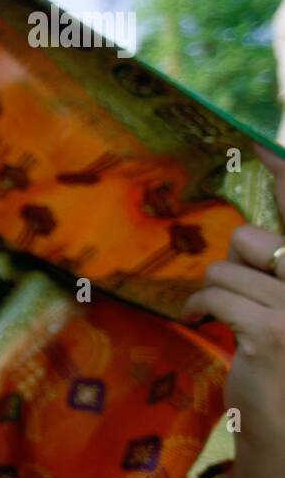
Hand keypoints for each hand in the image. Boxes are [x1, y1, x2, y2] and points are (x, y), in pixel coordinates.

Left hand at [181, 143, 284, 477]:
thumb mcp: (283, 306)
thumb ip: (273, 268)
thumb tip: (244, 237)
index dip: (283, 172)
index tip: (260, 146)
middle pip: (252, 238)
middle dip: (234, 264)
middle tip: (241, 297)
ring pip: (223, 269)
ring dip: (215, 293)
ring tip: (228, 319)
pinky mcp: (272, 332)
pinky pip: (213, 295)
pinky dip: (200, 308)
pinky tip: (207, 324)